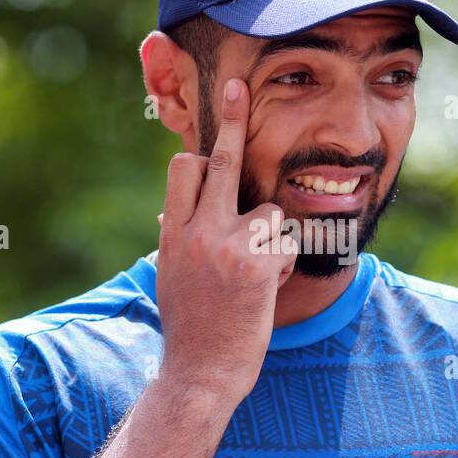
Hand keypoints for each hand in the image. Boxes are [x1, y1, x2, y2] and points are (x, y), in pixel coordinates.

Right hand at [155, 78, 296, 400]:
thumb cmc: (191, 329)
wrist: (201, 373)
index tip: (209, 128)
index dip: (197, 152)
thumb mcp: (171, 277)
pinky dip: (285, 264)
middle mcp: (196, 232)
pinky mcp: (257, 264)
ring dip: (273, 236)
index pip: (182, 172)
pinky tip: (269, 290)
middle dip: (230, 120)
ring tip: (258, 273)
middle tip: (238, 85)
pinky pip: (287, 242)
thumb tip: (170, 217)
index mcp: (172, 234)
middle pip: (217, 161)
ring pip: (267, 208)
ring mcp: (227, 245)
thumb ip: (178, 241)